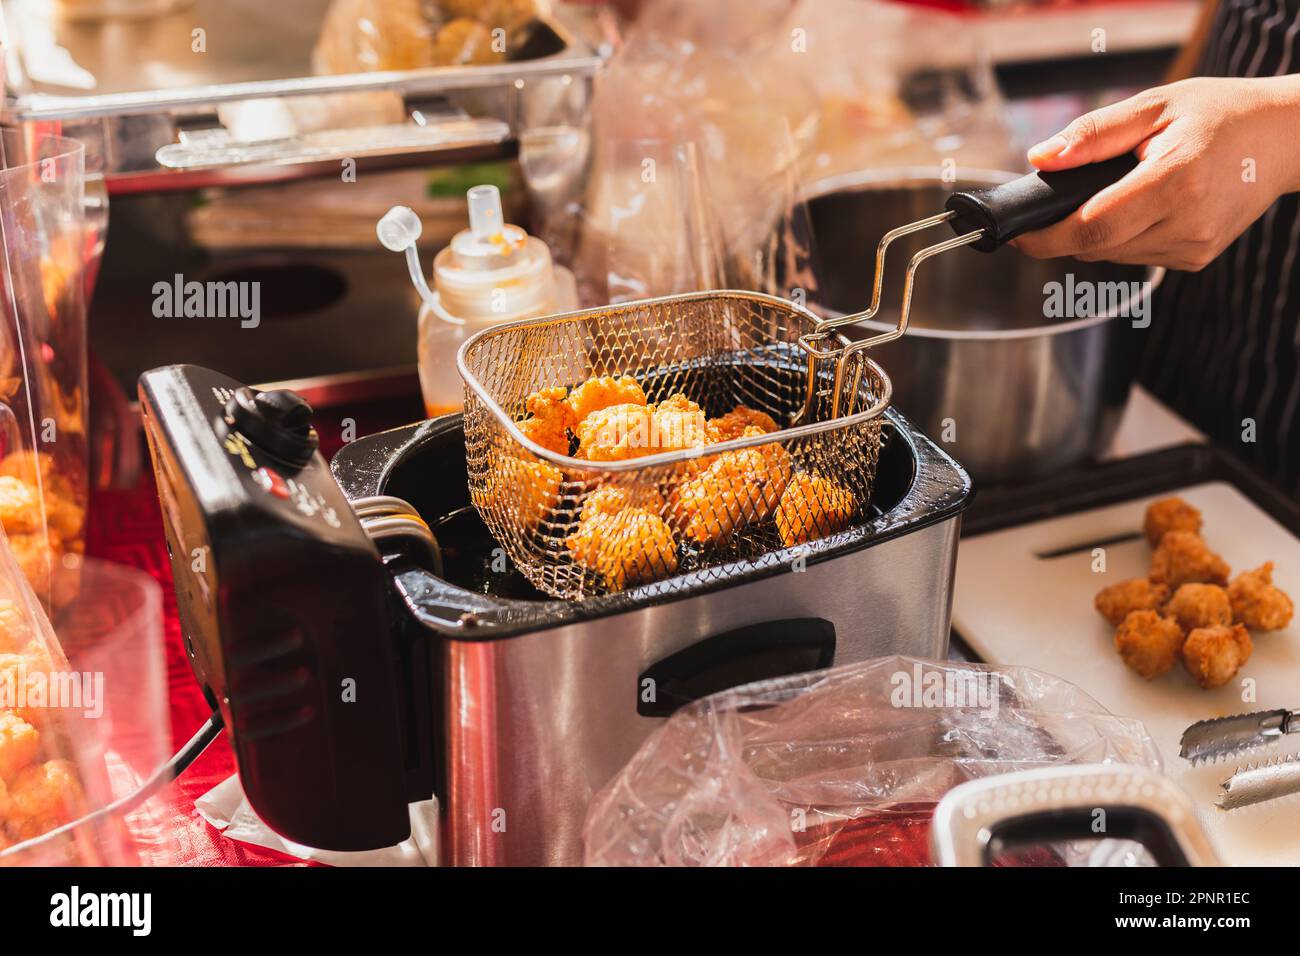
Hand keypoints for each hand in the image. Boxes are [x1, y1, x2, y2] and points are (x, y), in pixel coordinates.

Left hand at [1012, 76, 1299, 270]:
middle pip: (1096, 247)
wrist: (1284, 137)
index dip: (1046, 238)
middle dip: (1065, 231)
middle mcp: (1188, 223)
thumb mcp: (1154, 106)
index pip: (1092, 227)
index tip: (1019, 235)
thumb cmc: (1220, 114)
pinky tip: (1143, 207)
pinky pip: (1137, 256)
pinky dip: (1124, 237)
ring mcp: (1195, 247)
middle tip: (1059, 203)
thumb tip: (1041, 159)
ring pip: (1113, 256)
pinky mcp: (1197, 258)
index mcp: (1176, 182)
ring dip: (1095, 233)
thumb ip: (1093, 135)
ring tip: (1113, 194)